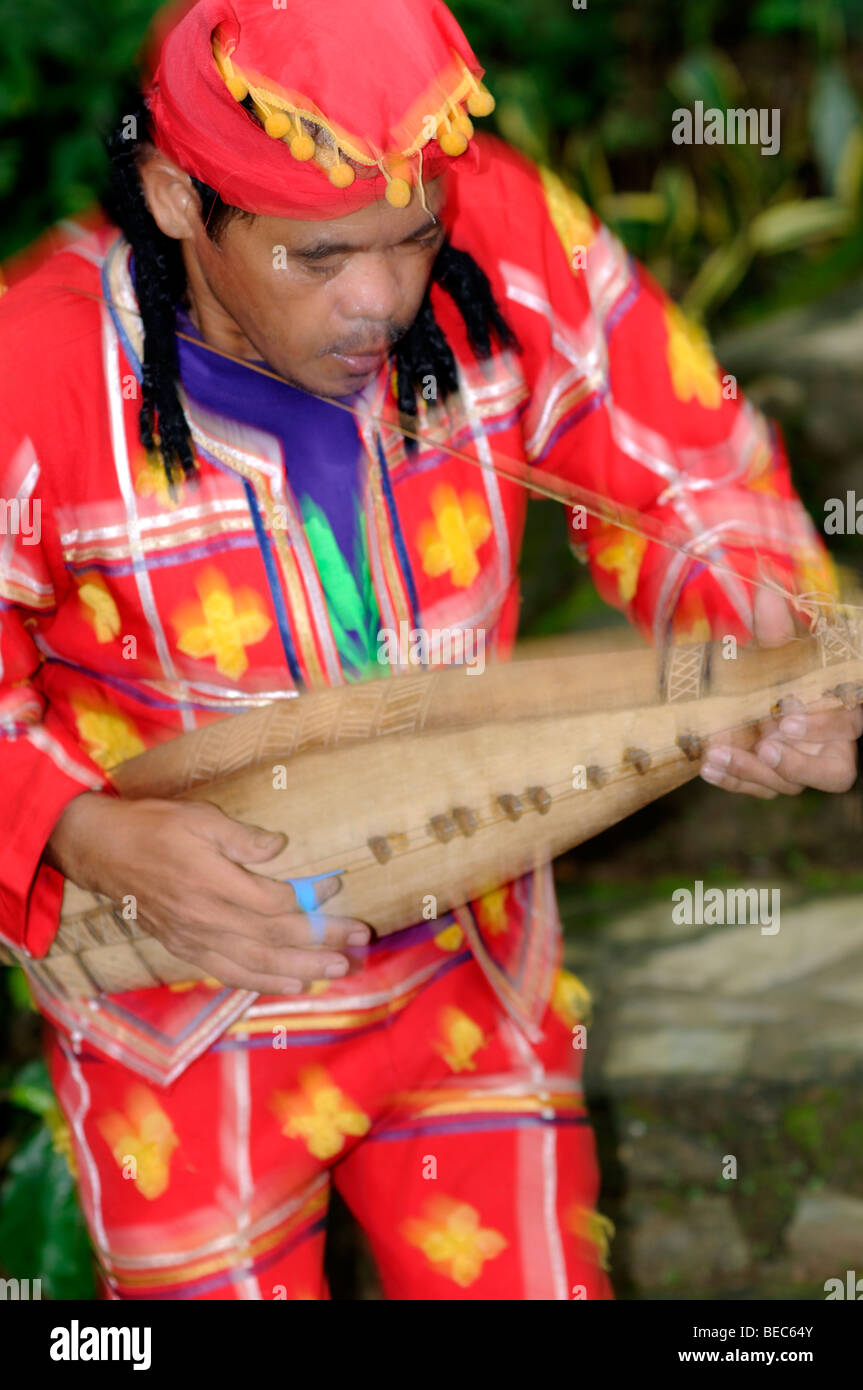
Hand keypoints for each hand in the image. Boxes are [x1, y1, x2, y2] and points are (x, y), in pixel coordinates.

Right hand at [45, 793, 369, 991]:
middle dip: (319, 941)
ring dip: (299, 969)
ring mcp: (193, 939)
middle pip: (273, 938)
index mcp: (211, 882)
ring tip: (335, 970)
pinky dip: (262, 982)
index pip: (274, 901)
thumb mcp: (198, 817)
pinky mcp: (183, 949)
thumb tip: (278, 846)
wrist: (101, 851)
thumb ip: (240, 837)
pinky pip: (228, 973)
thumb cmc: (152, 827)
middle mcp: (205, 918)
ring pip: (255, 963)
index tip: (337, 888)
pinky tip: (291, 984)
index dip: (309, 899)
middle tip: (356, 944)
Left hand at [699, 588, 861, 798]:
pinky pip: (753, 786)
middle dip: (798, 764)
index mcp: (839, 710)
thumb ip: (775, 627)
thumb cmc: (773, 660)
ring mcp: (795, 766)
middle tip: (765, 747)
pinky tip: (707, 767)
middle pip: (831, 772)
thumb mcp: (774, 644)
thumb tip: (767, 596)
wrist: (743, 678)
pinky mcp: (765, 776)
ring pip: (786, 784)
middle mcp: (825, 745)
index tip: (788, 715)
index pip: (847, 727)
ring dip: (751, 772)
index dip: (823, 725)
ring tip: (717, 755)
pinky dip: (730, 779)